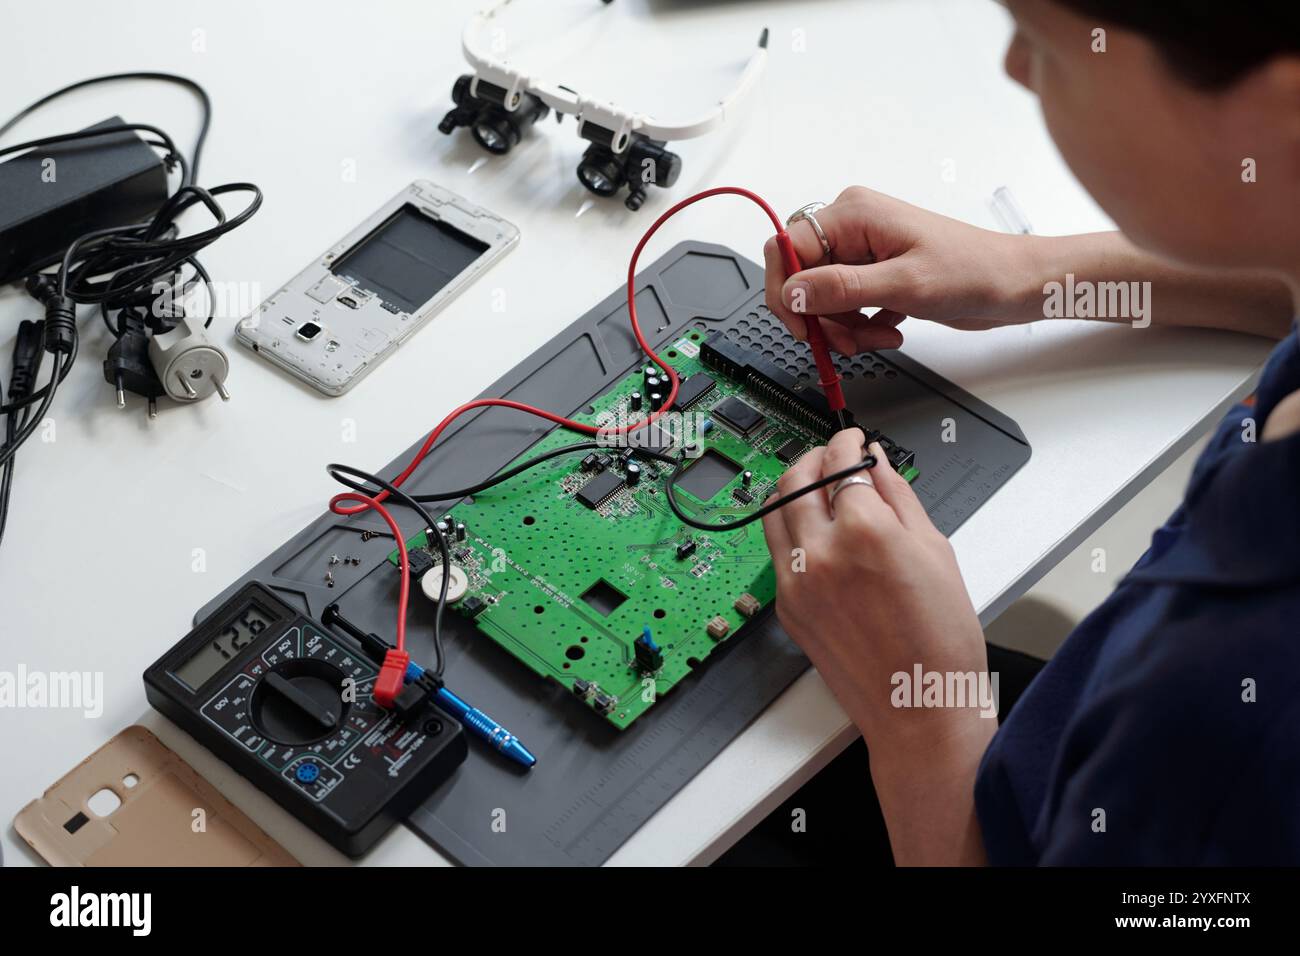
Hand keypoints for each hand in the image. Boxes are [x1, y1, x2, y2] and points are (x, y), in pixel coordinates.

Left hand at [760, 428, 990, 751]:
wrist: (918, 708)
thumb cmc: (940, 641)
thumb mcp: (936, 551)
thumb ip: (900, 497)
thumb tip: (877, 463)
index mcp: (865, 531)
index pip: (841, 462)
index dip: (848, 441)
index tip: (855, 439)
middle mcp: (821, 552)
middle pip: (797, 478)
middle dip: (814, 456)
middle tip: (833, 456)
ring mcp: (796, 581)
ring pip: (774, 510)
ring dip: (793, 487)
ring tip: (817, 486)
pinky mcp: (786, 607)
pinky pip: (776, 550)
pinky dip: (790, 527)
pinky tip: (814, 529)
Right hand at [763, 186, 1039, 353]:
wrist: (1012, 284)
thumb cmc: (973, 271)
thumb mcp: (904, 285)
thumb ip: (842, 288)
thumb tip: (793, 292)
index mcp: (853, 214)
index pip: (788, 249)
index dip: (787, 292)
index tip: (803, 326)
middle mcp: (852, 228)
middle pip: (803, 278)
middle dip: (821, 317)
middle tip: (846, 341)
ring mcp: (863, 252)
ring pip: (822, 298)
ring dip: (843, 328)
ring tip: (877, 337)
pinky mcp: (874, 274)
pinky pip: (843, 306)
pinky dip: (858, 327)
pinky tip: (887, 331)